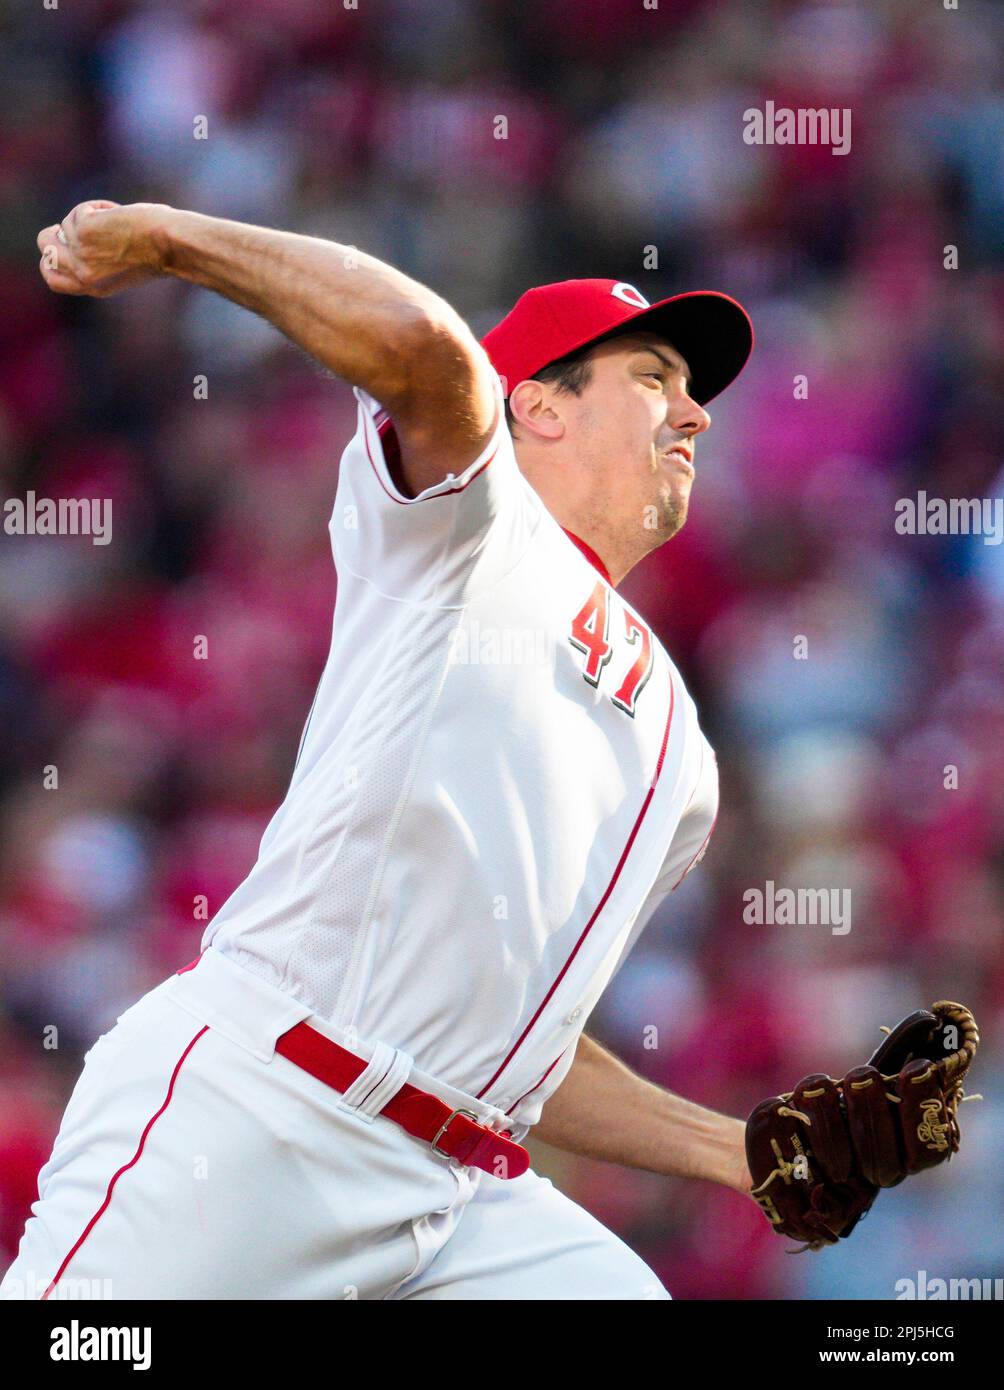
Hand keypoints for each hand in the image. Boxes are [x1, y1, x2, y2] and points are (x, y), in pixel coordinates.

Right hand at [36, 200, 168, 297]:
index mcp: (94, 288)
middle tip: (83, 226)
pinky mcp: (84, 230)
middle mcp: (83, 275)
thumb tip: (82, 237)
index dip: (52, 261)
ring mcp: (81, 253)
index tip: (66, 245)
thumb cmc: (160, 252)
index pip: (54, 280)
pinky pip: (80, 211)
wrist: (172, 244)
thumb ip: (100, 262)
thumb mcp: (124, 267)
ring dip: (86, 216)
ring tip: (116, 220)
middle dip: (57, 233)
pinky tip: (119, 213)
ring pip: (63, 225)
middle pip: (45, 249)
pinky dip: (99, 207)